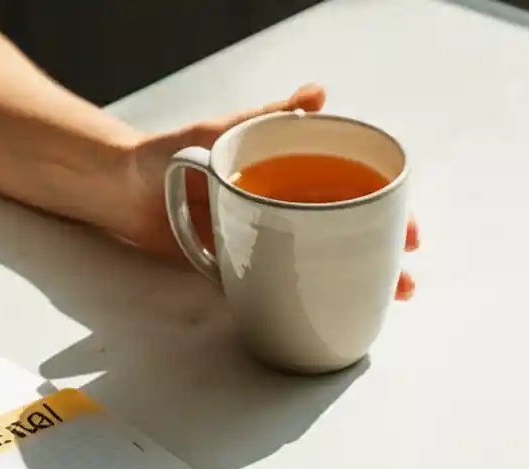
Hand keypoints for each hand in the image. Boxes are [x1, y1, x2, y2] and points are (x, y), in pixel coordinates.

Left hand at [119, 84, 417, 300]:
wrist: (118, 191)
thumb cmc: (165, 154)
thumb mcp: (218, 133)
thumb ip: (264, 116)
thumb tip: (316, 95)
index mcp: (289, 170)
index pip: (353, 188)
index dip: (387, 209)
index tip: (410, 231)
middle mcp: (285, 205)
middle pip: (348, 229)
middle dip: (384, 255)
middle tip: (405, 278)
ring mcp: (266, 237)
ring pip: (323, 260)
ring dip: (356, 280)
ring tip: (384, 299)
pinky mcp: (240, 265)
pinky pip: (280, 283)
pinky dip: (305, 298)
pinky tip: (327, 313)